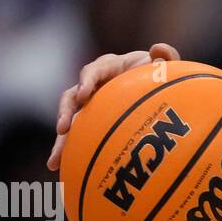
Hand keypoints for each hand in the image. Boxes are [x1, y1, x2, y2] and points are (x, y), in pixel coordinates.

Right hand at [47, 43, 181, 171]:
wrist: (151, 83)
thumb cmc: (155, 71)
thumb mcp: (163, 64)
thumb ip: (166, 56)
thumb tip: (157, 49)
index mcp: (108, 67)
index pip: (92, 71)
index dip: (86, 81)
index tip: (84, 94)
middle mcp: (92, 85)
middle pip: (71, 97)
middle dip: (65, 113)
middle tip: (63, 129)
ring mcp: (88, 104)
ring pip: (69, 121)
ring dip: (61, 140)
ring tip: (55, 161)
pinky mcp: (89, 120)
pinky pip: (77, 136)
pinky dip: (70, 152)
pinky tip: (64, 171)